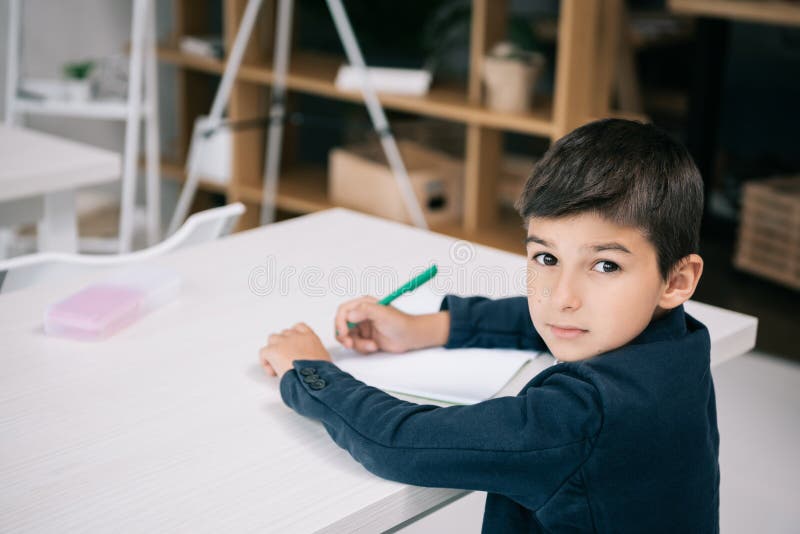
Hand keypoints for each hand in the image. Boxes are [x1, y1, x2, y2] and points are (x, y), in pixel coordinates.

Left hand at [259, 322, 330, 378]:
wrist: (312, 378)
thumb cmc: (321, 372)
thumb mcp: (325, 359)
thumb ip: (316, 355)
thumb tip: (314, 362)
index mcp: (309, 337)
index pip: (299, 327)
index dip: (294, 335)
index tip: (293, 345)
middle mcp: (296, 336)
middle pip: (284, 334)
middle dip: (283, 345)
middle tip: (285, 360)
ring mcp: (283, 342)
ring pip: (272, 339)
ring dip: (273, 350)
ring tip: (278, 365)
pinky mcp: (273, 350)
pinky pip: (263, 353)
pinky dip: (266, 363)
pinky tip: (273, 372)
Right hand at [334, 296, 449, 353]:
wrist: (410, 337)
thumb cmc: (400, 323)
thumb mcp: (382, 313)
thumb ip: (365, 311)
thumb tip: (349, 315)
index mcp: (363, 304)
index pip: (343, 311)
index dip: (340, 322)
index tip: (344, 332)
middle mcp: (361, 315)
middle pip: (341, 325)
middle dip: (345, 336)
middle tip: (350, 344)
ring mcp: (362, 327)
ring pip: (348, 338)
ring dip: (358, 344)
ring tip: (372, 345)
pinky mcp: (365, 338)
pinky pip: (355, 345)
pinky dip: (363, 348)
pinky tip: (375, 346)